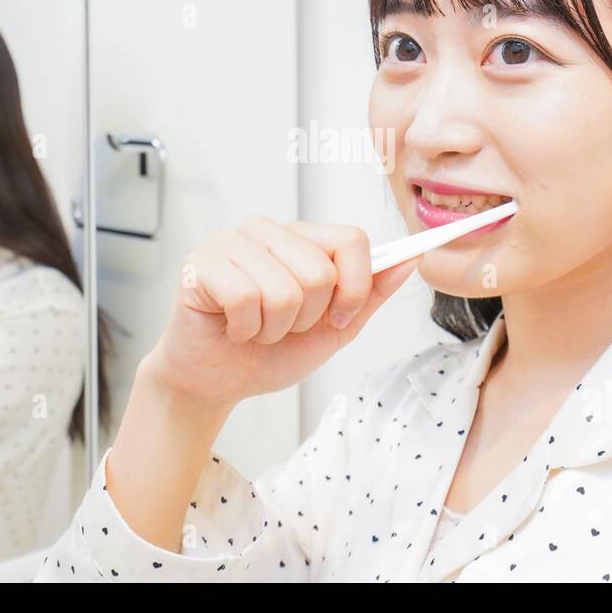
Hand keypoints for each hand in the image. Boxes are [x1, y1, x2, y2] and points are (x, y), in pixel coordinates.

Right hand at [144, 215, 418, 409]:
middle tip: (281, 326)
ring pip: (283, 290)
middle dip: (306, 318)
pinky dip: (243, 328)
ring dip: (273, 329)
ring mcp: (231, 242)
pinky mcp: (201, 263)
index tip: (340, 317)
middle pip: (319, 271)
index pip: (352, 239)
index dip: (354, 286)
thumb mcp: (333, 329)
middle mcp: (267, 230)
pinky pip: (244, 297)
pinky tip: (232, 327)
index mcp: (302, 239)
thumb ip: (369, 295)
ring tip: (255, 328)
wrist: (215, 381)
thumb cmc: (269, 352)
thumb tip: (410, 260)